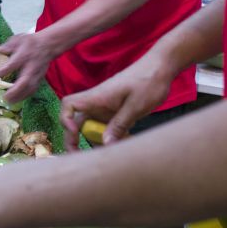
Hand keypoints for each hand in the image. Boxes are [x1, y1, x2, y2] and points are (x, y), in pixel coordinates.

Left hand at [0, 30, 62, 102]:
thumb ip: (8, 46)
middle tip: (5, 97)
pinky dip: (25, 96)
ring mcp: (37, 74)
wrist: (48, 45)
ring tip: (9, 102)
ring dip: (20, 96)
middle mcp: (31, 66)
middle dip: (15, 90)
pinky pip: (33, 90)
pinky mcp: (40, 79)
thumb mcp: (18, 39)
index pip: (14, 64)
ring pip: (30, 88)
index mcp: (24, 55)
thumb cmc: (30, 43)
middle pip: (25, 80)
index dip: (4, 70)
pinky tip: (17, 101)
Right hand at [61, 53, 175, 149]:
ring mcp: (106, 108)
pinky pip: (107, 128)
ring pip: (93, 128)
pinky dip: (111, 138)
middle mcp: (97, 103)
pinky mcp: (116, 113)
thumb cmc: (147, 81)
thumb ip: (119, 125)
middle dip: (77, 140)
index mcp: (97, 97)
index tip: (75, 133)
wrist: (160, 69)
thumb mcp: (135, 106)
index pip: (69, 105)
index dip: (65, 119)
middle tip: (84, 158)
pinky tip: (123, 145)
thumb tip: (105, 144)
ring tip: (109, 156)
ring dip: (97, 141)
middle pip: (78, 122)